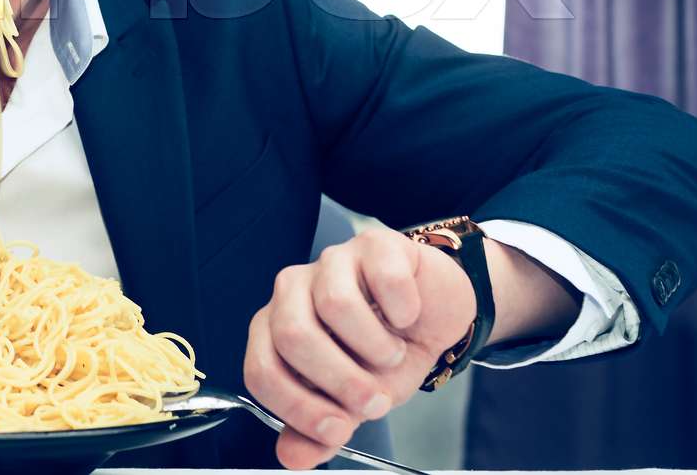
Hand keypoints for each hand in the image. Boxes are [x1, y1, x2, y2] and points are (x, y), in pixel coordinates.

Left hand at [243, 227, 475, 469]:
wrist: (434, 316)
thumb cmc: (386, 353)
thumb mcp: (354, 403)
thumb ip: (320, 430)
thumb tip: (290, 457)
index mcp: (276, 330)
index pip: (262, 370)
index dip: (297, 407)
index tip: (338, 427)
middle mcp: (293, 291)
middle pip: (294, 336)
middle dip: (340, 380)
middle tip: (375, 399)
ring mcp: (331, 262)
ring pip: (334, 305)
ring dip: (374, 346)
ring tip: (392, 354)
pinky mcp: (373, 243)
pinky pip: (382, 277)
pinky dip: (403, 308)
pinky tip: (408, 317)